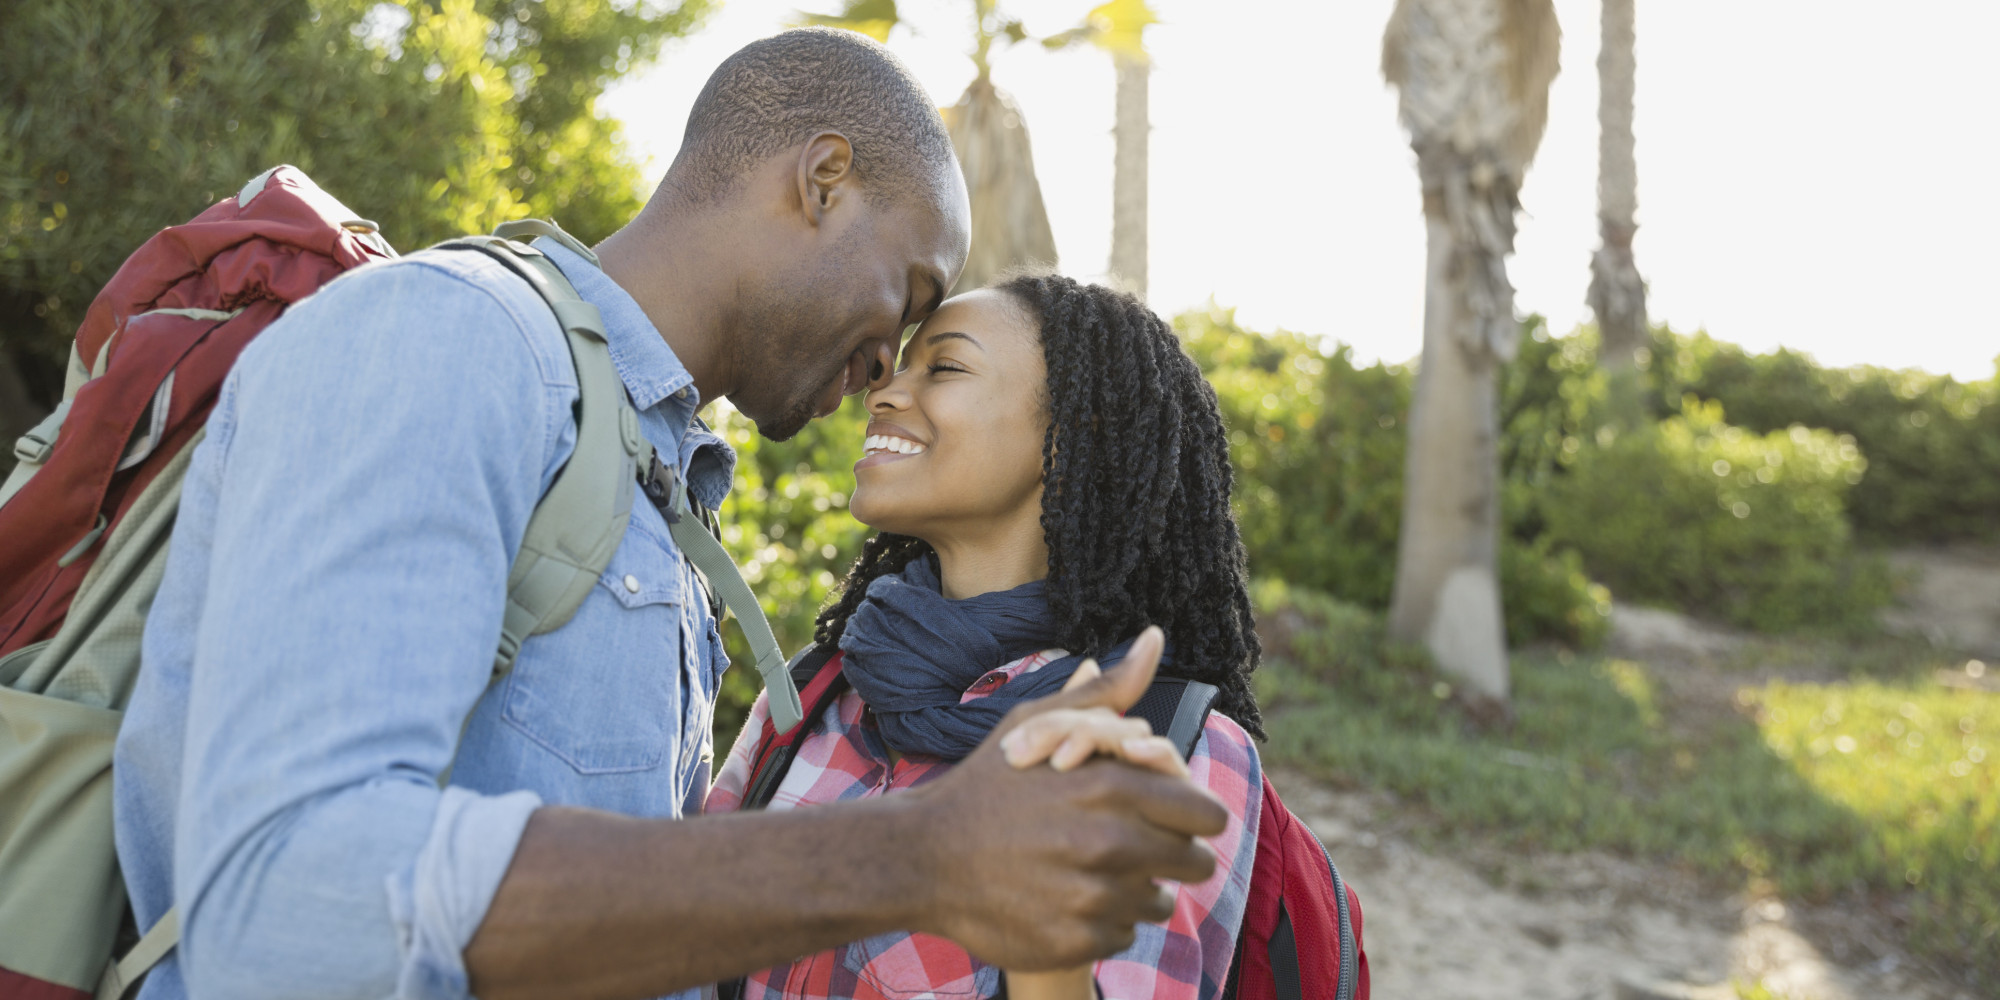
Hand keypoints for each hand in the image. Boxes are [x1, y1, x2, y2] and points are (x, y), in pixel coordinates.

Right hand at [905, 626, 1226, 970]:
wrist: (923, 858)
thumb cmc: (989, 782)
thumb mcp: (1042, 726)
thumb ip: (1109, 693)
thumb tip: (1157, 637)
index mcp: (1112, 787)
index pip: (1206, 815)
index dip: (1191, 814)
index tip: (1168, 815)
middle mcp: (1110, 845)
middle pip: (1195, 863)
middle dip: (1172, 852)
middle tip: (1134, 844)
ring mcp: (1094, 899)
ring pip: (1160, 902)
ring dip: (1137, 888)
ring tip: (1090, 869)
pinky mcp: (1077, 941)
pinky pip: (1124, 932)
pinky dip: (1102, 919)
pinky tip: (1065, 896)